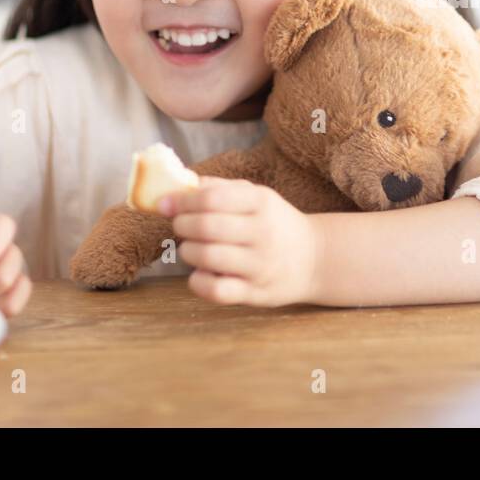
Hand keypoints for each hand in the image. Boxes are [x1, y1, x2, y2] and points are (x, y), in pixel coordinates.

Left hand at [158, 177, 318, 307]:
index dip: (181, 201)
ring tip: (191, 248)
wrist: (314, 258)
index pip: (212, 198)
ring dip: (188, 251)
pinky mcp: (255, 293)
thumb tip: (177, 186)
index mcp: (262, 202)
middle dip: (182, 225)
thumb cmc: (274, 224)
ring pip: (207, 258)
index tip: (165, 204)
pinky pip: (216, 291)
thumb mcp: (256, 197)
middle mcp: (263, 233)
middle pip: (206, 228)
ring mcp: (260, 265)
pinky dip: (198, 282)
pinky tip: (200, 274)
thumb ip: (219, 189)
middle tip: (180, 225)